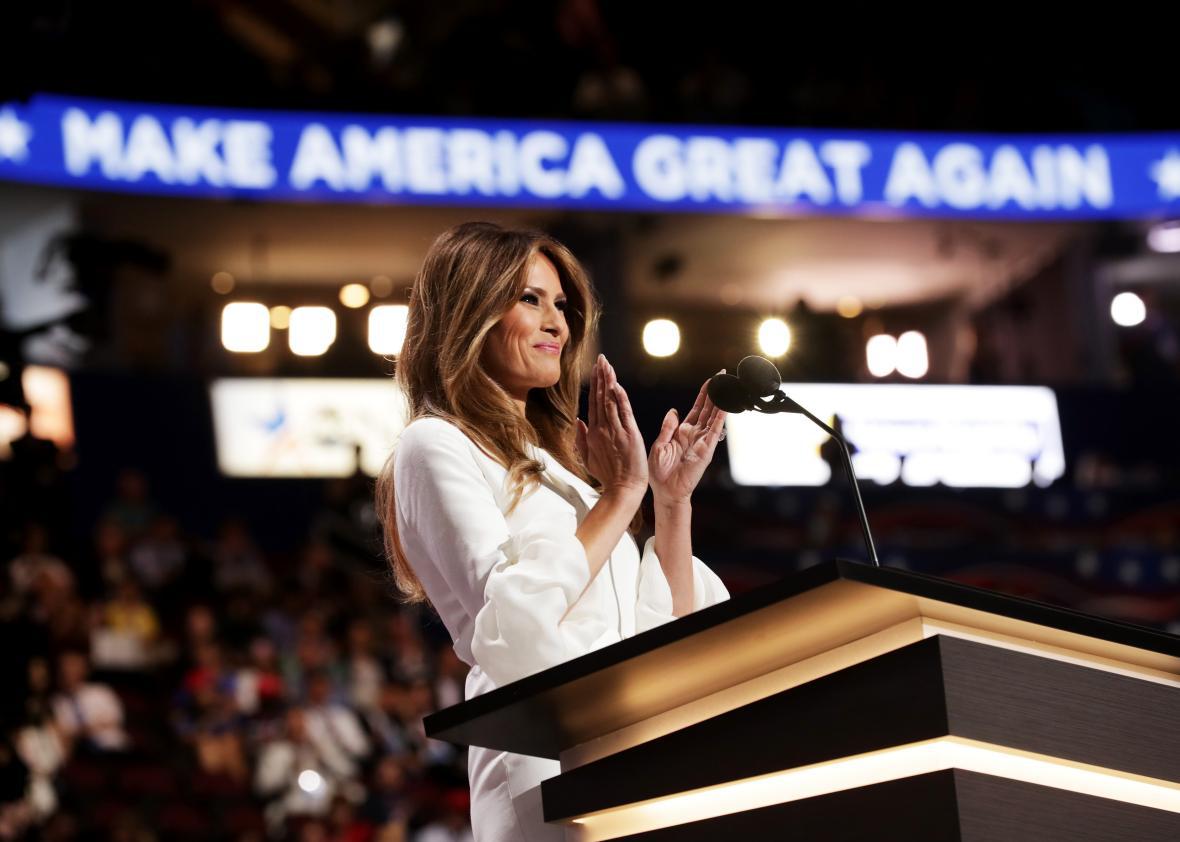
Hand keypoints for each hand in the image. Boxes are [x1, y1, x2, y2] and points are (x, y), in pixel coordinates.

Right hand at [576, 355, 647, 500]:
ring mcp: (615, 431)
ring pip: (610, 401)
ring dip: (608, 381)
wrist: (622, 489)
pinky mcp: (628, 434)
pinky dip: (619, 398)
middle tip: (601, 359)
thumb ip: (582, 439)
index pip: (594, 404)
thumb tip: (578, 421)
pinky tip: (616, 384)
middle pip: (600, 398)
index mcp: (594, 433)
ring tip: (607, 365)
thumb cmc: (608, 476)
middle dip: (601, 377)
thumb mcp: (589, 458)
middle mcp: (603, 429)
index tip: (596, 370)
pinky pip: (622, 413)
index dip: (595, 385)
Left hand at [648, 373, 726, 505]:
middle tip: (723, 376)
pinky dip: (720, 420)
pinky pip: (714, 432)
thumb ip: (667, 427)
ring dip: (720, 402)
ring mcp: (702, 441)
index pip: (696, 408)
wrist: (665, 491)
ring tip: (726, 386)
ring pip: (713, 417)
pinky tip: (724, 407)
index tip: (711, 380)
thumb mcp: (659, 445)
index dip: (704, 394)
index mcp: (682, 431)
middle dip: (715, 393)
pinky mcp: (706, 450)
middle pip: (708, 409)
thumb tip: (674, 410)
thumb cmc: (659, 472)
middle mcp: (694, 434)